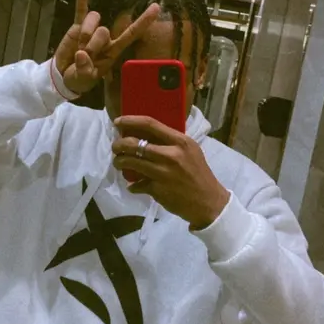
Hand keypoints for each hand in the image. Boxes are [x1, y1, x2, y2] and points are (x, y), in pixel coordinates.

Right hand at [55, 0, 159, 94]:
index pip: (131, 34)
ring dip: (85, 32)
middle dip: (92, 44)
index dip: (143, 22)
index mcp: (113, 51)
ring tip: (78, 48)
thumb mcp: (83, 80)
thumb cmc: (79, 79)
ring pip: (94, 19)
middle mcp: (106, 38)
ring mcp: (92, 30)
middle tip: (84, 57)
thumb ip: (84, 70)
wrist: (64, 75)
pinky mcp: (77, 26)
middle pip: (104, 30)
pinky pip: (81, 9)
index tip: (156, 7)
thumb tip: (82, 54)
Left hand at [112, 116, 229, 227]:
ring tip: (118, 163)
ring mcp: (163, 173)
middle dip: (119, 144)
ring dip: (119, 162)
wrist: (208, 202)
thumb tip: (144, 136)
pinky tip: (134, 186)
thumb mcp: (190, 151)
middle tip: (115, 147)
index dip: (130, 121)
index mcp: (180, 142)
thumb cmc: (199, 174)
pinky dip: (132, 186)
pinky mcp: (157, 189)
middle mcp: (171, 155)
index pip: (150, 124)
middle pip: (134, 143)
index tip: (118, 122)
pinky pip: (136, 185)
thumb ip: (170, 142)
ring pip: (130, 163)